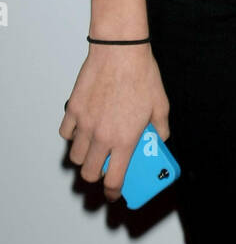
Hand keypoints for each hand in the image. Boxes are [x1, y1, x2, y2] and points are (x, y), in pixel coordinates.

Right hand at [59, 46, 169, 202]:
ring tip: (94, 147)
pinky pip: (66, 133)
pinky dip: (72, 135)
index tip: (114, 193)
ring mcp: (85, 123)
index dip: (113, 192)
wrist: (120, 50)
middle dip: (96, 176)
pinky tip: (82, 128)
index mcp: (125, 140)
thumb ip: (161, 127)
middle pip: (89, 173)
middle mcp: (102, 136)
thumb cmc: (141, 74)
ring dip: (84, 157)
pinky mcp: (73, 109)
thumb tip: (160, 138)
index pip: (114, 180)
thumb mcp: (161, 104)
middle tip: (104, 168)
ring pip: (75, 156)